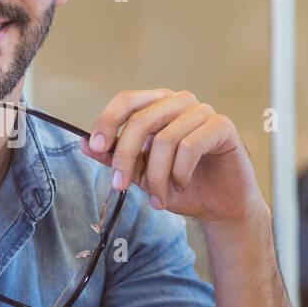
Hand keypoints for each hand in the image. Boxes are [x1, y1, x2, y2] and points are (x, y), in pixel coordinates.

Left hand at [81, 89, 268, 227]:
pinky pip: (190, 146)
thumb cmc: (181, 185)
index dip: (108, 121)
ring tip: (157, 197)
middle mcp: (179, 102)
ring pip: (165, 138)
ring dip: (156, 176)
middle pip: (141, 120)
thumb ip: (115, 157)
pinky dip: (179, 173)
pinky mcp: (222, 126)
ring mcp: (202, 111)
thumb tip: (85, 143)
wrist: (219, 206)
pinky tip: (181, 185)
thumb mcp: (140, 173)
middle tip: (120, 185)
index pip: (127, 101)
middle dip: (126, 157)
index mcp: (158, 106)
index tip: (96, 147)